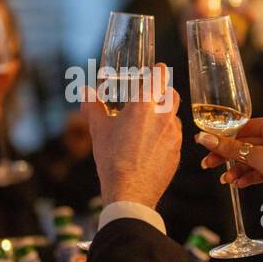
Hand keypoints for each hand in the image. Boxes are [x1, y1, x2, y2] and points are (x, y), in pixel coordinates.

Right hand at [81, 62, 180, 208]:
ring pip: (174, 116)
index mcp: (143, 105)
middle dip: (164, 92)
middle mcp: (163, 116)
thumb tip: (84, 92)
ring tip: (149, 125)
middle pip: (172, 94)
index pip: (159, 76)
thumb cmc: (112, 159)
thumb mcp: (98, 130)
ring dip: (165, 115)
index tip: (156, 69)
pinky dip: (166, 136)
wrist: (130, 192)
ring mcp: (174, 134)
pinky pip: (175, 137)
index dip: (158, 71)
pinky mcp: (177, 152)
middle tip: (152, 97)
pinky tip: (152, 146)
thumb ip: (93, 107)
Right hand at [196, 116, 262, 209]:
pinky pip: (259, 171)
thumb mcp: (256, 156)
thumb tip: (206, 138)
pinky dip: (248, 177)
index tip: (208, 145)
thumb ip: (229, 148)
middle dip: (227, 157)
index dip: (224, 138)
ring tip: (226, 180)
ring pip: (250, 160)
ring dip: (237, 170)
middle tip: (209, 164)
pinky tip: (238, 184)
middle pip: (244, 145)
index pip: (242, 128)